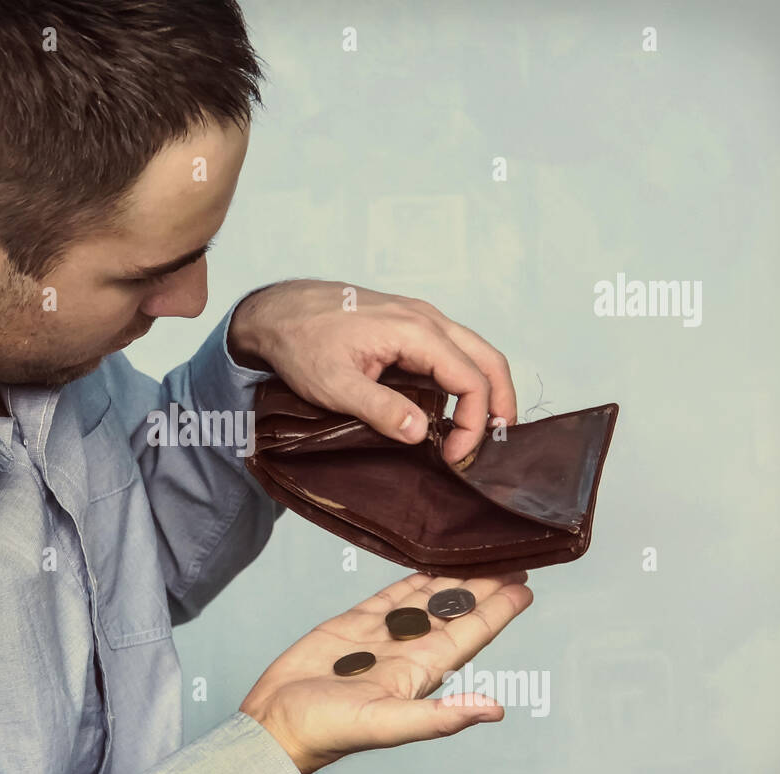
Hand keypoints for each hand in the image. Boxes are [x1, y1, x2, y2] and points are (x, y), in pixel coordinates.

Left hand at [228, 279, 517, 464]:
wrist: (279, 311)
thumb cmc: (302, 344)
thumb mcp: (334, 385)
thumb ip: (379, 409)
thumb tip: (421, 433)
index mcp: (415, 331)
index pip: (470, 379)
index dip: (473, 422)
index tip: (452, 456)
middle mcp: (427, 319)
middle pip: (487, 359)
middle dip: (500, 403)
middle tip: (493, 444)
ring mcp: (420, 318)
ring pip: (474, 352)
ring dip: (485, 389)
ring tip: (479, 430)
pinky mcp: (410, 325)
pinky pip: (453, 349)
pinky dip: (465, 378)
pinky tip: (454, 406)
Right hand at [239, 570, 532, 773]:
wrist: (277, 723)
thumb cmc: (327, 731)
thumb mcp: (386, 725)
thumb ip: (439, 718)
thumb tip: (495, 710)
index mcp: (423, 672)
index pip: (472, 633)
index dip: (500, 610)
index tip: (525, 586)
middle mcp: (409, 650)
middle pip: (456, 611)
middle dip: (484, 586)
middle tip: (511, 557)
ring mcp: (382, 636)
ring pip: (426, 599)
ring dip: (452, 579)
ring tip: (477, 554)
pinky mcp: (353, 625)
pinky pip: (389, 597)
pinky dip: (410, 580)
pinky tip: (426, 566)